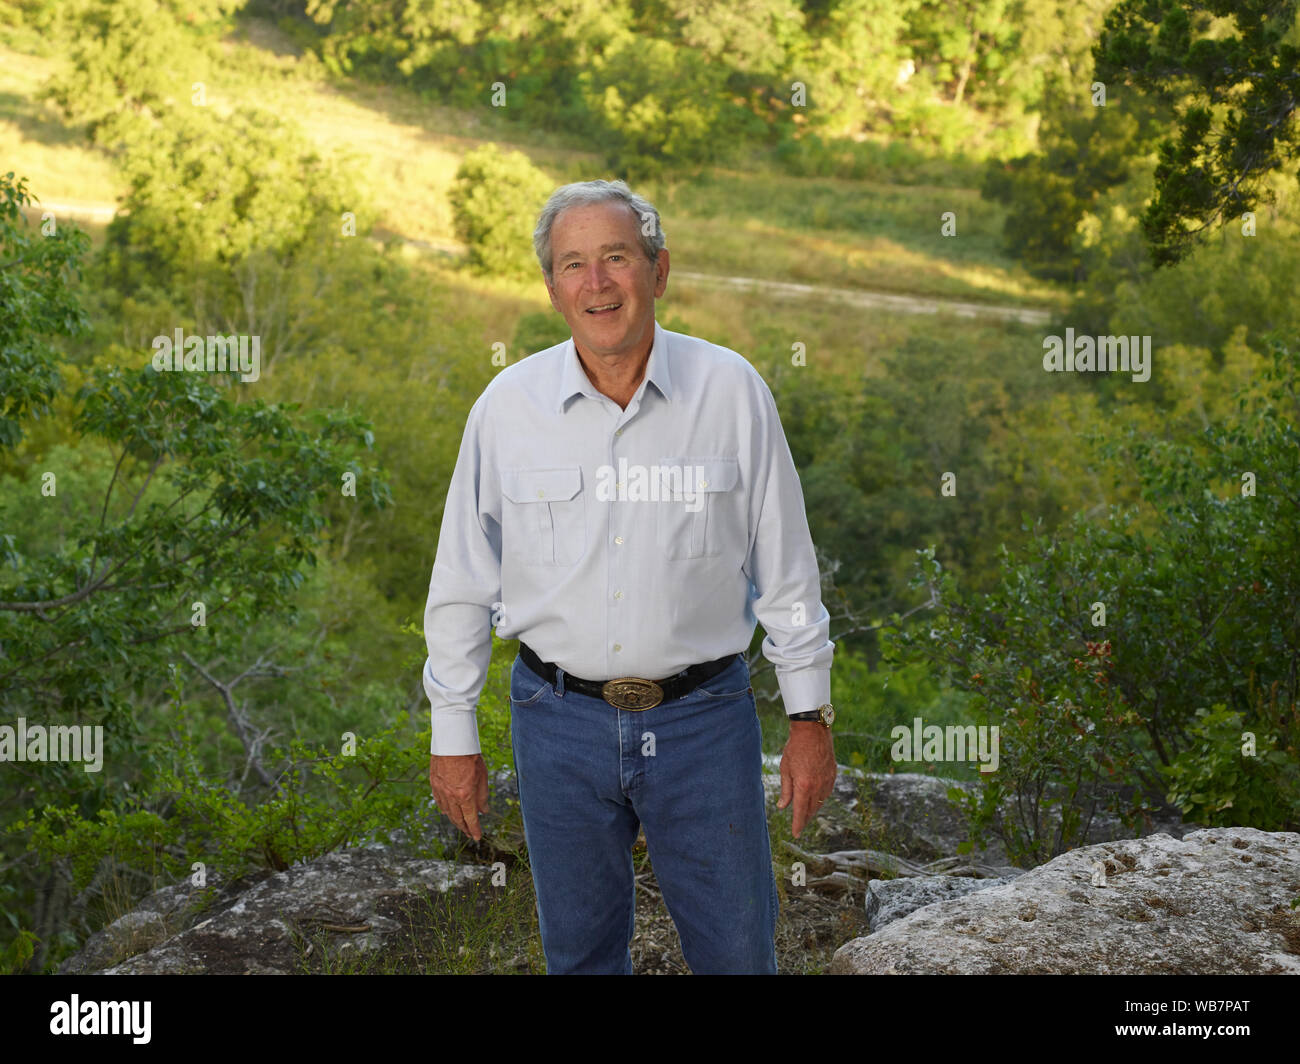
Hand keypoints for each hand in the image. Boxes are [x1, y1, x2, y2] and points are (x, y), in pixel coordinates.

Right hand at [429, 754, 489, 839]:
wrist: (453, 743)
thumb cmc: (470, 757)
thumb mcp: (482, 777)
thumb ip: (483, 796)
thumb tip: (484, 811)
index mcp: (465, 796)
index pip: (471, 819)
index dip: (474, 830)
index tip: (477, 837)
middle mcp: (452, 797)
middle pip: (458, 819)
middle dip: (464, 828)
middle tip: (469, 833)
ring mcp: (441, 791)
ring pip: (447, 812)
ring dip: (454, 820)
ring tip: (460, 824)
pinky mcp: (434, 784)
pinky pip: (439, 802)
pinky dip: (444, 810)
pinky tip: (447, 812)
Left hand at [776, 722, 836, 839]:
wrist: (812, 731)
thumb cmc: (795, 748)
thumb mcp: (785, 769)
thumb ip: (786, 790)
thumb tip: (783, 807)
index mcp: (804, 786)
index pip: (801, 812)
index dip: (798, 825)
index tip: (796, 834)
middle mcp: (817, 786)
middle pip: (812, 809)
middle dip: (805, 819)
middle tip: (799, 825)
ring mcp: (827, 780)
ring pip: (821, 802)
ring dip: (813, 809)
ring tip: (806, 813)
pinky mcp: (833, 774)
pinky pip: (827, 792)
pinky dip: (821, 798)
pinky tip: (816, 798)